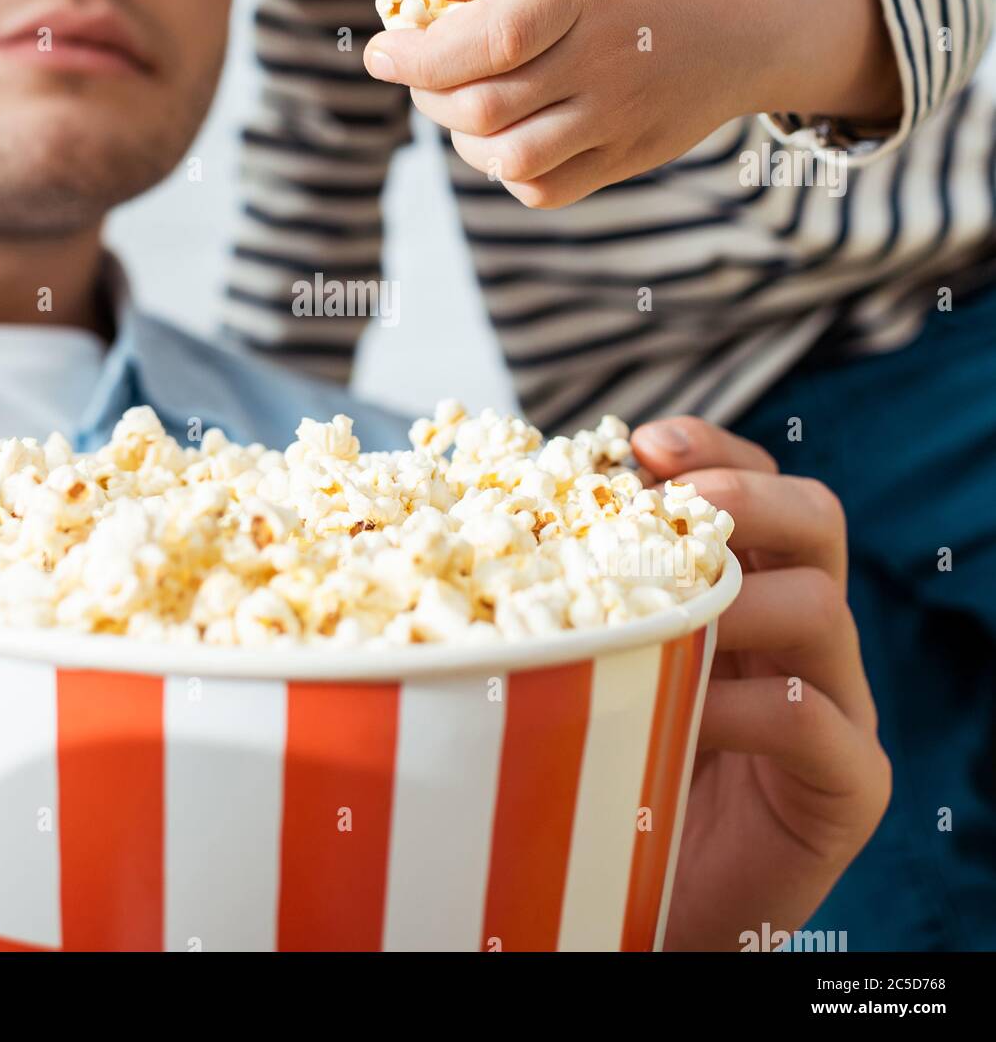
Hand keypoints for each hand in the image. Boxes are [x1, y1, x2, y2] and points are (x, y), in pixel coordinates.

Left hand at [363, 0, 898, 208]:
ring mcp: (619, 116)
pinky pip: (542, 188)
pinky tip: (507, 136)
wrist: (747, 20)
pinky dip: (505, 170)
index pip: (484, 39)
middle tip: (420, 76)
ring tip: (463, 107)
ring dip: (461, 137)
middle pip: (482, 106)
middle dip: (428, 95)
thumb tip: (415, 29)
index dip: (417, 56)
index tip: (381, 53)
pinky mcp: (627, 157)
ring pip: (506, 158)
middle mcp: (604, 57)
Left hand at [630, 416, 889, 951]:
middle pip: (817, 522)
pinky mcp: (848, 784)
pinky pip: (818, 721)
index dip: (712, 450)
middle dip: (750, 494)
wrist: (626, 901)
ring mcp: (834, 704)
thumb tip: (496, 508)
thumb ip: (578, 594)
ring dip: (735, 603)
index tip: (646, 441)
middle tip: (683, 500)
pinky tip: (685, 714)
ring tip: (659, 623)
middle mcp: (796, 633)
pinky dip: (747, 705)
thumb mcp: (587, 658)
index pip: (755, 486)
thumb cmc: (597, 766)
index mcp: (743, 586)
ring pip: (824, 609)